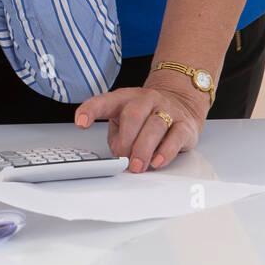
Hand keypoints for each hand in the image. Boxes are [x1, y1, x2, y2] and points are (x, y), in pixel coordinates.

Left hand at [73, 74, 208, 171]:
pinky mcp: (184, 124)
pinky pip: (176, 135)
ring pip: (155, 125)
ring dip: (144, 148)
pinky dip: (166, 151)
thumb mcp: (123, 122)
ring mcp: (166, 109)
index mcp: (124, 98)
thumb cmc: (144, 116)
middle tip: (123, 160)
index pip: (104, 101)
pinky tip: (157, 161)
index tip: (80, 122)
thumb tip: (117, 157)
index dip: (90, 110)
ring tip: (138, 166)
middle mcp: (145, 100)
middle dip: (126, 140)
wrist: (179, 101)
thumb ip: (117, 137)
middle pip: (133, 115)